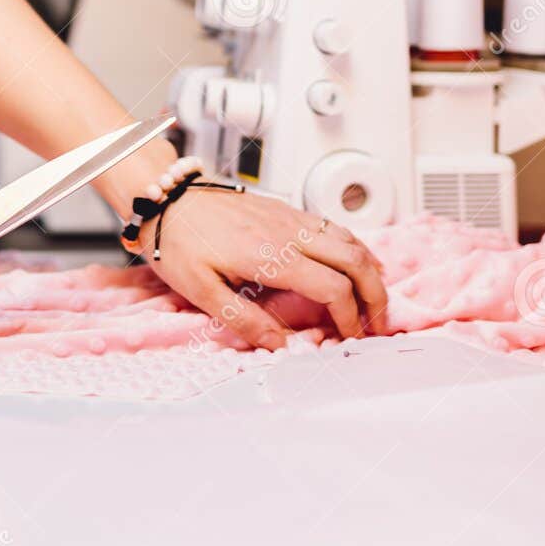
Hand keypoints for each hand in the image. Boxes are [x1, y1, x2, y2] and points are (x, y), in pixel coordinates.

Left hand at [144, 187, 388, 348]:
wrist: (167, 198)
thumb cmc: (179, 242)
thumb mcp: (201, 292)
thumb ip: (244, 321)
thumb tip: (281, 346)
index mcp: (271, 257)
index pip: (332, 288)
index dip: (348, 317)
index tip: (348, 336)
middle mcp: (289, 234)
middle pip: (355, 261)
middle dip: (375, 296)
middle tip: (377, 324)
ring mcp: (291, 219)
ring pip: (351, 240)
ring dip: (371, 271)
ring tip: (375, 300)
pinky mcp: (287, 211)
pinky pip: (335, 227)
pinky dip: (356, 248)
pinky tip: (359, 262)